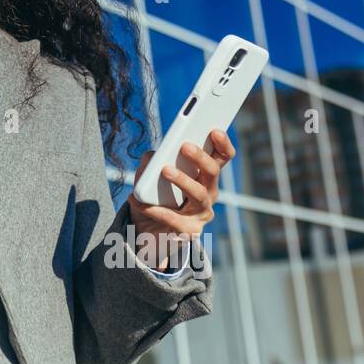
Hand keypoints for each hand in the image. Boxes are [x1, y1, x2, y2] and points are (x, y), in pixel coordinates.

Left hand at [127, 129, 234, 270]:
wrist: (146, 233)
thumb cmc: (153, 199)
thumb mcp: (149, 177)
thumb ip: (151, 162)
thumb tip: (153, 155)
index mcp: (204, 177)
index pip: (221, 158)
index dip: (222, 144)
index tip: (216, 131)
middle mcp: (208, 194)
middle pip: (212, 172)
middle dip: (201, 157)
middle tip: (185, 146)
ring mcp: (201, 214)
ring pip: (198, 194)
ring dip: (183, 180)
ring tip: (166, 170)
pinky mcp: (189, 232)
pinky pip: (175, 219)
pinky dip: (156, 209)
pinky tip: (140, 202)